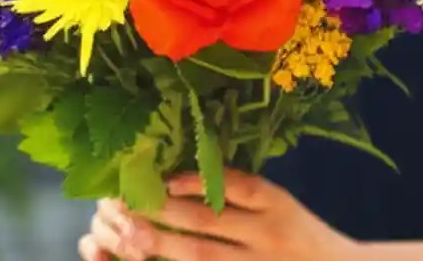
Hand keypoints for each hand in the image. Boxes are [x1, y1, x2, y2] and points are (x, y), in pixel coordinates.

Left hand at [78, 170, 358, 260]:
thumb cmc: (299, 233)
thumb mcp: (279, 202)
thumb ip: (238, 189)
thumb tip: (178, 169)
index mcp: (275, 202)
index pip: (232, 185)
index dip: (194, 181)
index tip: (159, 177)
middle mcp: (267, 234)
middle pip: (206, 222)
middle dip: (161, 211)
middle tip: (123, 201)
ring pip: (200, 256)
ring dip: (160, 243)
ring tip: (126, 232)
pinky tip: (149, 259)